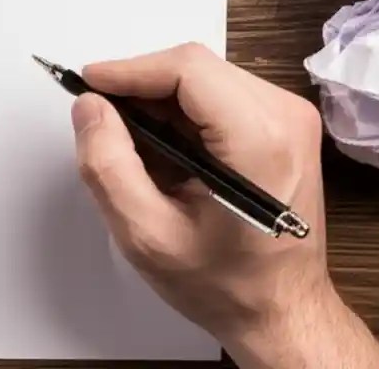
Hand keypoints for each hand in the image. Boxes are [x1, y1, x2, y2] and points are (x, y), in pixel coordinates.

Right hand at [71, 43, 378, 368]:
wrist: (282, 310)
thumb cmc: (224, 283)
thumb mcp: (147, 234)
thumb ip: (109, 165)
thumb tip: (90, 108)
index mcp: (260, 141)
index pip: (186, 69)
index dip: (129, 70)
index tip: (88, 85)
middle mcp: (285, 117)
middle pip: (194, 68)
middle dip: (140, 86)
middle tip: (102, 120)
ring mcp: (290, 118)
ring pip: (205, 78)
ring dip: (159, 100)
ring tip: (133, 144)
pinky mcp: (285, 125)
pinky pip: (220, 94)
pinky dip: (182, 111)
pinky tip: (165, 149)